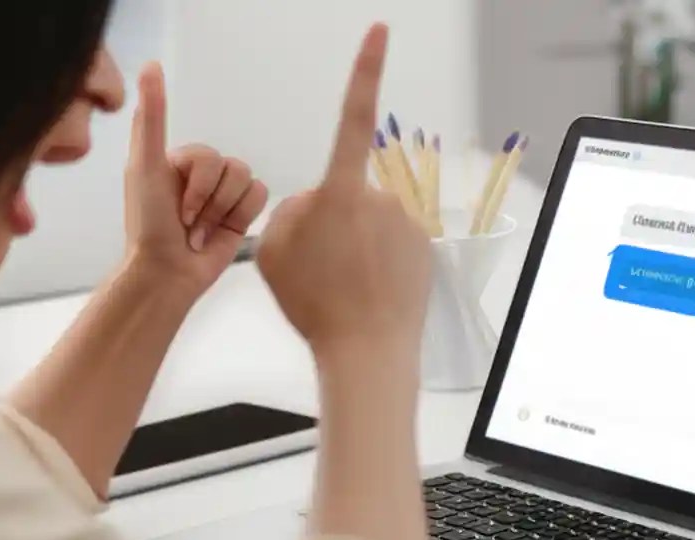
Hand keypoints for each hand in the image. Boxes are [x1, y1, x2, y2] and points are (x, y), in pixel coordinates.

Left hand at [124, 62, 267, 293]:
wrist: (169, 274)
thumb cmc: (150, 225)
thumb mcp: (145, 166)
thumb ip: (152, 116)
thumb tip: (150, 65)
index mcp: (178, 160)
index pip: (208, 155)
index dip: (198, 184)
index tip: (177, 208)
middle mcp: (200, 173)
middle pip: (230, 166)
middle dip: (210, 202)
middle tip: (188, 223)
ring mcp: (222, 193)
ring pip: (246, 179)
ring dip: (223, 212)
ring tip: (201, 232)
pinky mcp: (241, 211)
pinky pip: (261, 194)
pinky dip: (242, 214)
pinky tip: (224, 231)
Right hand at [256, 25, 430, 359]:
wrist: (367, 351)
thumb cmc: (316, 305)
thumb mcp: (271, 252)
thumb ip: (287, 213)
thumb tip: (315, 206)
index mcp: (340, 193)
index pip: (351, 118)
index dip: (365, 71)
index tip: (379, 33)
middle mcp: (380, 199)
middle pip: (343, 194)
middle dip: (330, 221)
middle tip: (320, 270)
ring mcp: (406, 223)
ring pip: (368, 221)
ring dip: (354, 243)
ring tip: (344, 286)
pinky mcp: (423, 246)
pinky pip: (391, 243)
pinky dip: (378, 261)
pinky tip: (368, 290)